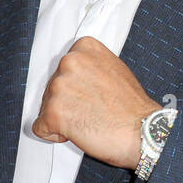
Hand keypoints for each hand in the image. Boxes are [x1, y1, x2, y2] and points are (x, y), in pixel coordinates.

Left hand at [32, 36, 159, 169]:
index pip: (63, 68)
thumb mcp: (114, 69)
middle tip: (92, 108)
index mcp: (84, 48)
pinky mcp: (53, 112)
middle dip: (67, 101)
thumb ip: (91, 66)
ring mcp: (60, 86)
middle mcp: (69, 62)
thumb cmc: (132, 106)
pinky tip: (79, 131)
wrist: (143, 130)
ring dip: (62, 117)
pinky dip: (55, 134)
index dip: (76, 86)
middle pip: (52, 86)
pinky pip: (40, 127)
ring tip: (89, 119)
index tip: (91, 93)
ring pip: (45, 106)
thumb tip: (75, 75)